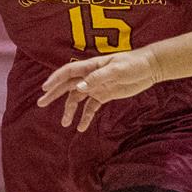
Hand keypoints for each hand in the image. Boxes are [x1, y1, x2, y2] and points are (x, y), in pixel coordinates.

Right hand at [38, 51, 160, 131]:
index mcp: (91, 66)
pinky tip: (81, 127)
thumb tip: (80, 87)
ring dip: (70, 110)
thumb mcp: (117, 69)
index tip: (45, 89)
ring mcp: (97, 86)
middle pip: (68, 86)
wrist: (150, 68)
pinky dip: (86, 117)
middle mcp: (90, 76)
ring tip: (65, 123)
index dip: (55, 80)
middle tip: (41, 104)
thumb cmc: (133, 64)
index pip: (68, 72)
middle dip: (54, 95)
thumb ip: (98, 78)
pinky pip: (91, 107)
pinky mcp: (105, 95)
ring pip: (78, 99)